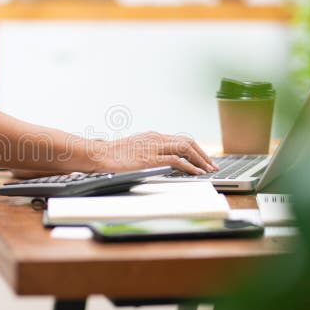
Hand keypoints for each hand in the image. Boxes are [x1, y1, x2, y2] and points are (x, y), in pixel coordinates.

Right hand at [90, 132, 217, 174]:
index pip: (181, 140)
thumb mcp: (133, 150)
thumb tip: (159, 161)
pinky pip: (176, 160)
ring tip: (208, 170)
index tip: (203, 159)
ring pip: (186, 148)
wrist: (98, 155)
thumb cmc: (112, 156)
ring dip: (200, 159)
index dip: (196, 149)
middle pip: (188, 142)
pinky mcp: (150, 158)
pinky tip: (196, 172)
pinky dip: (189, 166)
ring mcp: (153, 147)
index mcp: (152, 136)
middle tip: (211, 165)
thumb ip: (147, 152)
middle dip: (203, 154)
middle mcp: (156, 138)